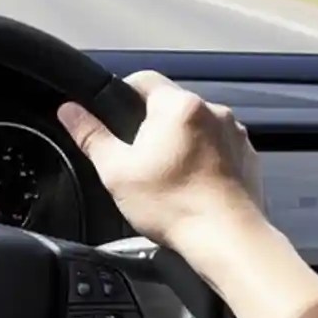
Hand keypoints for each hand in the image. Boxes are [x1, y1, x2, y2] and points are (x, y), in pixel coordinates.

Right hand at [57, 70, 265, 262]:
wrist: (227, 239)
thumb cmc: (173, 206)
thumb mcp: (116, 171)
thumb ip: (90, 135)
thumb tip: (69, 111)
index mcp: (177, 106)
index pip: (143, 78)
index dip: (123, 94)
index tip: (115, 117)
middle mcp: (212, 110)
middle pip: (171, 104)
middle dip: (153, 126)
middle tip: (139, 159)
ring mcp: (235, 133)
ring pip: (196, 126)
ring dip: (181, 142)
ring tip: (169, 178)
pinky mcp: (248, 156)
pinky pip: (218, 146)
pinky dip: (205, 159)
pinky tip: (193, 186)